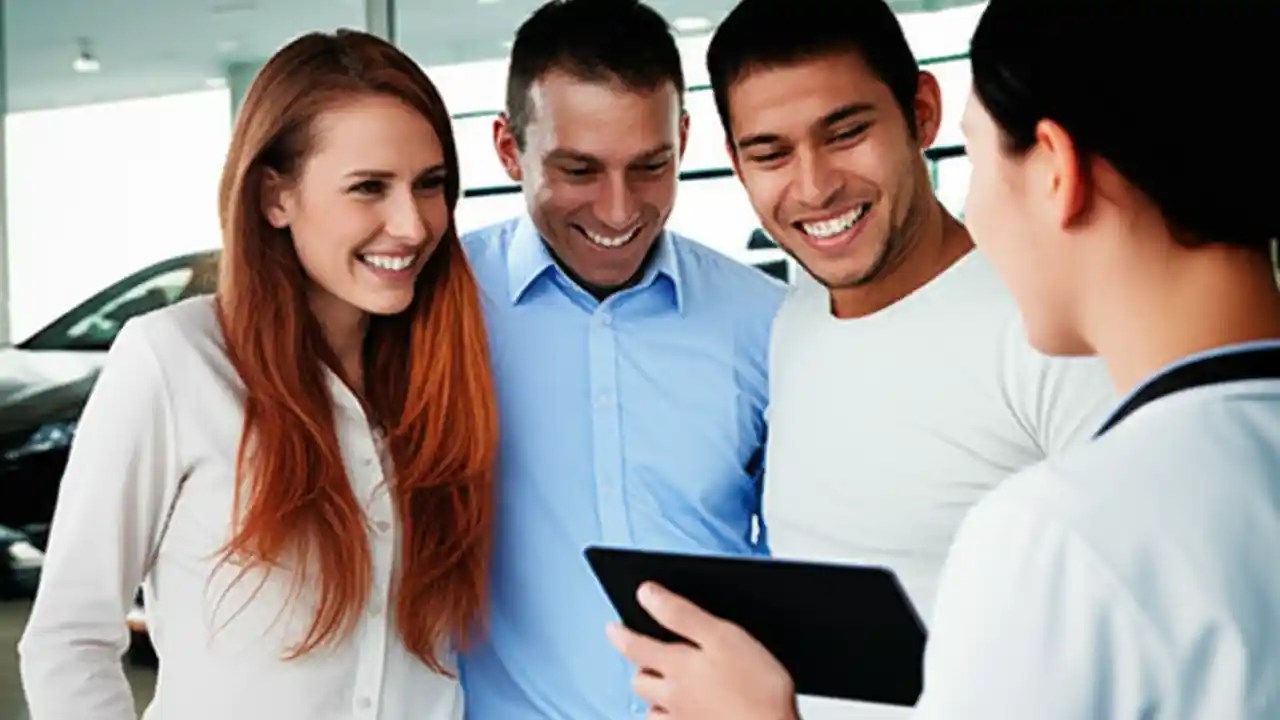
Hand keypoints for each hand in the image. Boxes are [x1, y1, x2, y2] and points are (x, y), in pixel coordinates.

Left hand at [606, 582, 797, 718]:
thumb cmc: (758, 688)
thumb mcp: (722, 637)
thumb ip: (681, 614)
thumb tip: (646, 594)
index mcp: (677, 667)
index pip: (635, 646)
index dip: (620, 634)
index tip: (612, 628)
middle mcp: (672, 697)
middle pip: (640, 680)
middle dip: (641, 666)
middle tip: (647, 655)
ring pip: (653, 709)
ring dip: (655, 696)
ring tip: (666, 686)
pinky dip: (670, 719)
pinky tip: (683, 714)